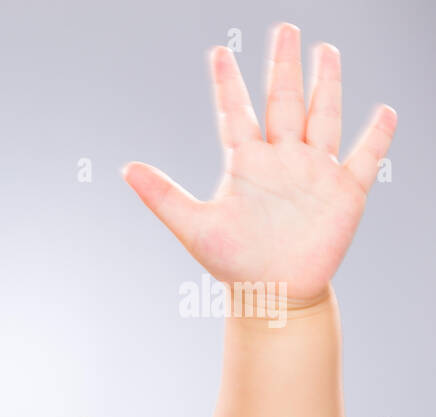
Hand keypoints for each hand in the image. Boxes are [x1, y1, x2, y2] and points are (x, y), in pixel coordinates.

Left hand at [122, 22, 396, 305]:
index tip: (219, 52)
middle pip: (283, 102)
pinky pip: (364, 158)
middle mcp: (281, 160)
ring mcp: (314, 172)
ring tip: (326, 51)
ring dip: (326, 86)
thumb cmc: (233, 263)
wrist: (271, 294)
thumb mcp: (193, 226)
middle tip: (284, 28)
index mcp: (246, 164)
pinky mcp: (344, 192)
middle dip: (283, 66)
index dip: (227, 83)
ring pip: (323, 117)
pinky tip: (384, 111)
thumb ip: (161, 195)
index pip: (235, 113)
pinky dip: (376, 137)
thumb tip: (125, 168)